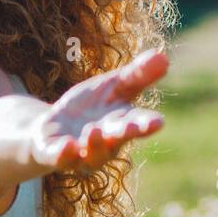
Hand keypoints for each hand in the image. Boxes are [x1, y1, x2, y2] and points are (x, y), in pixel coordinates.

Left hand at [29, 49, 168, 174]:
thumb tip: (163, 57)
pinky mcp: (57, 155)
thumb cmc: (90, 105)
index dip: (148, 124)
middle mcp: (107, 144)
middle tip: (134, 127)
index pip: (139, 124)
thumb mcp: (113, 85)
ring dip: (94, 144)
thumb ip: (137, 75)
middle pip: (118, 139)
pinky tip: (67, 145)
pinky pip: (61, 159)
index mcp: (122, 124)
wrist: (54, 125)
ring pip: (92, 155)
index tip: (158, 122)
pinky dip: (64, 154)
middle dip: (126, 133)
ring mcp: (82, 153)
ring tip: (92, 129)